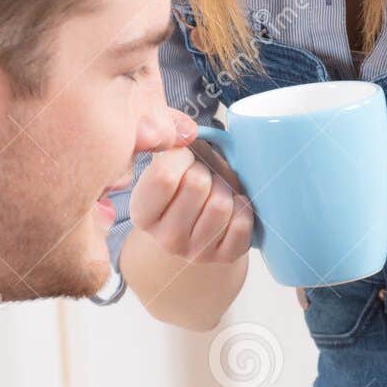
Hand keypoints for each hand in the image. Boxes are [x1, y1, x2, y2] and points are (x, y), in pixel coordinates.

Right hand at [127, 121, 253, 267]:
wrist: (201, 225)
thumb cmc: (184, 185)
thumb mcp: (168, 162)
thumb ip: (169, 138)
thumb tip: (182, 129)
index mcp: (142, 213)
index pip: (164, 176)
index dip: (181, 155)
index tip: (184, 156)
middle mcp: (165, 239)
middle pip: (197, 185)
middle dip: (205, 170)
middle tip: (203, 175)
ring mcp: (196, 252)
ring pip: (221, 204)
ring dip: (225, 189)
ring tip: (217, 190)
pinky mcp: (225, 257)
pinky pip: (242, 223)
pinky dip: (243, 207)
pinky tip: (233, 206)